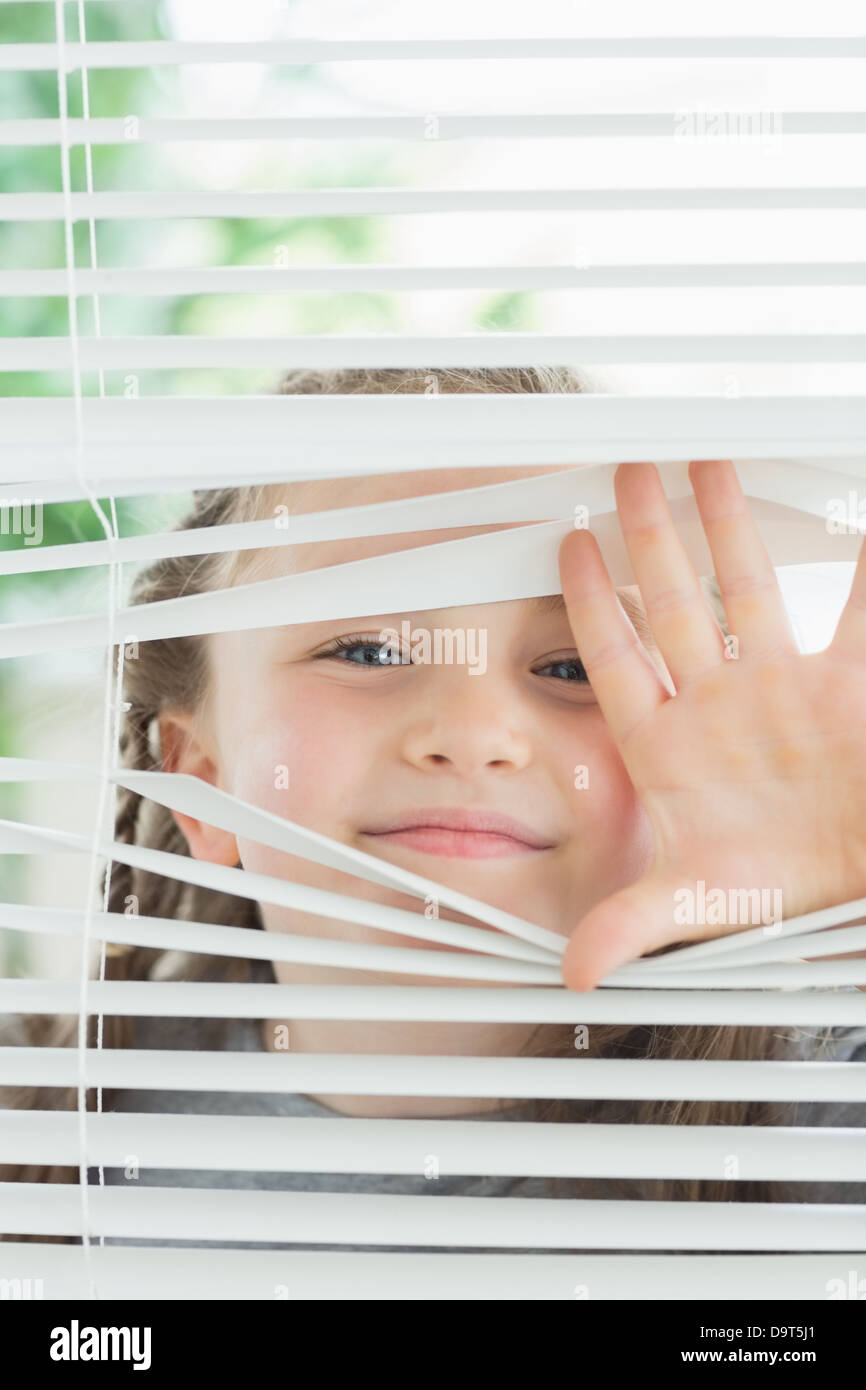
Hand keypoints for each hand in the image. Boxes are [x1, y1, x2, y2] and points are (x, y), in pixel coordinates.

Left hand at [558, 459, 865, 991]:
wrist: (857, 884)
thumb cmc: (777, 890)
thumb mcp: (701, 900)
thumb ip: (632, 922)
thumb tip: (575, 971)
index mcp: (673, 744)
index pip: (619, 657)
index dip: (592, 601)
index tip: (568, 543)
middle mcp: (721, 702)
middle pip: (677, 602)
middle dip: (652, 536)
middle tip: (628, 472)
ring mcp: (784, 686)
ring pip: (751, 587)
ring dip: (730, 525)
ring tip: (707, 463)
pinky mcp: (849, 685)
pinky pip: (854, 609)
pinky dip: (855, 565)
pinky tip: (848, 508)